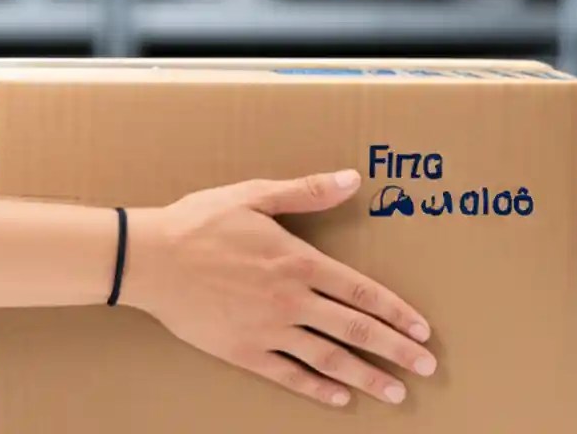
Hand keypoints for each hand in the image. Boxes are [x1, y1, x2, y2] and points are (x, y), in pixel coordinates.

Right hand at [122, 170, 435, 407]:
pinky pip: (289, 375)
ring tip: (395, 393)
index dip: (396, 312)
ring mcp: (268, 330)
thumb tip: (353, 178)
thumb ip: (308, 191)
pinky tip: (341, 398)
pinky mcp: (243, 351)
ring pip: (328, 359)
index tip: (422, 329)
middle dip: (396, 350)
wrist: (149, 258)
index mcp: (299, 261)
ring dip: (366, 377)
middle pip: (355, 331)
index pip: (361, 293)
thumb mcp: (256, 194)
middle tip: (428, 367)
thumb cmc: (201, 221)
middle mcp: (291, 300)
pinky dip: (318, 388)